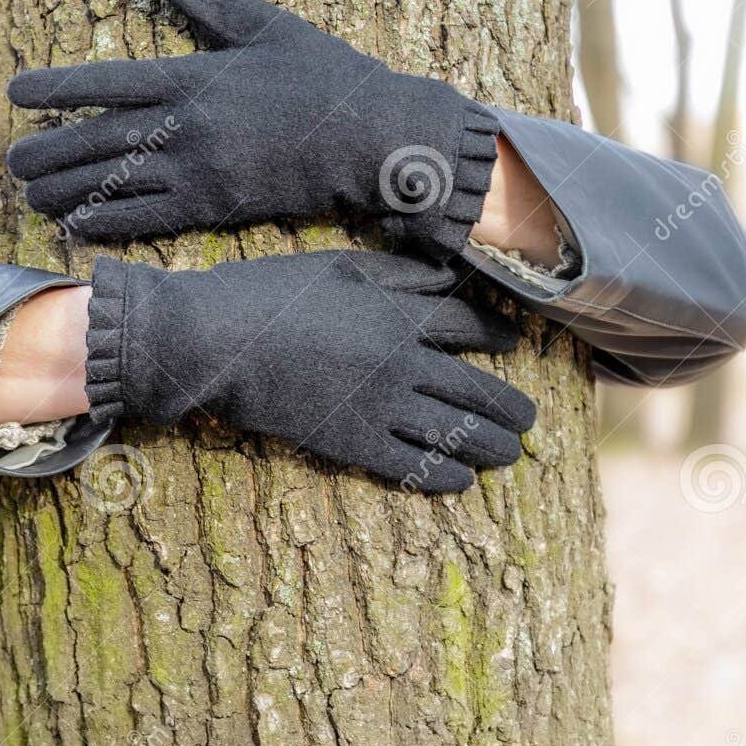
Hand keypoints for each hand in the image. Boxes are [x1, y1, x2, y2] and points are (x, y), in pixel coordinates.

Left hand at [6, 0, 500, 255]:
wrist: (372, 140)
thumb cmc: (323, 76)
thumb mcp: (260, 22)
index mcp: (195, 78)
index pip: (106, 82)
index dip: (56, 87)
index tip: (15, 91)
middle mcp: (188, 129)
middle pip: (99, 141)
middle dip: (50, 150)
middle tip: (10, 159)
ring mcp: (200, 173)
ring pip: (116, 184)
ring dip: (67, 191)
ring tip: (30, 194)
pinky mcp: (218, 208)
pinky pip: (150, 219)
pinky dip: (109, 224)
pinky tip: (78, 227)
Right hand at [83, 249, 535, 492]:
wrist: (215, 340)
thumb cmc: (269, 294)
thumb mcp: (338, 265)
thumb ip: (397, 272)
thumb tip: (446, 275)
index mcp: (398, 312)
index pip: (468, 324)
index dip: (498, 334)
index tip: (516, 344)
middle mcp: (401, 360)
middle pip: (474, 387)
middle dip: (509, 406)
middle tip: (530, 420)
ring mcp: (379, 405)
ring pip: (453, 431)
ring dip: (489, 446)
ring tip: (508, 454)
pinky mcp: (351, 442)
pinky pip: (411, 464)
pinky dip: (442, 475)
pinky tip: (460, 481)